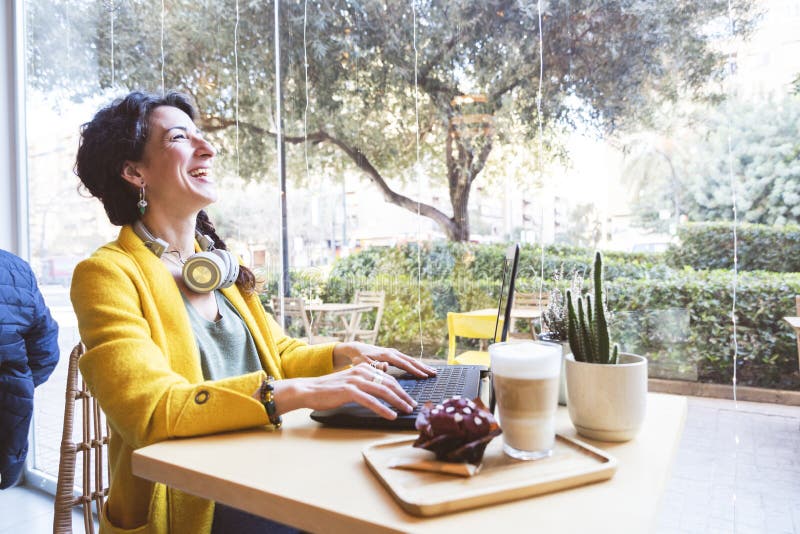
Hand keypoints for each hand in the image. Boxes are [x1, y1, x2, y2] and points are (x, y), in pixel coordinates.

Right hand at [273, 363, 416, 419]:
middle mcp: (362, 371)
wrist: (309, 390)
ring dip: (398, 402)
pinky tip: (391, 415)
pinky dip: (383, 409)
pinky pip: (371, 401)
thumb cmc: (330, 390)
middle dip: (403, 395)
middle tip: (413, 406)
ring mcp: (356, 380)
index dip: (401, 389)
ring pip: (383, 391)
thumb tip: (382, 387)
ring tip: (407, 410)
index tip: (409, 399)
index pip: (388, 378)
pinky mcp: (349, 391)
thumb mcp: (351, 382)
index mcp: (364, 367)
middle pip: (389, 383)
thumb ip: (366, 382)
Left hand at [333, 341, 436, 377]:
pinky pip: (407, 360)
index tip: (424, 376)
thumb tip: (386, 367)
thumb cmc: (358, 358)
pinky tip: (422, 369)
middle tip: (435, 374)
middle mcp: (392, 352)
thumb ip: (374, 366)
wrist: (356, 349)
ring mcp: (394, 353)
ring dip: (422, 365)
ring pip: (410, 359)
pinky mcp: (393, 355)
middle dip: (423, 367)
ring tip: (432, 372)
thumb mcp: (363, 363)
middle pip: (411, 360)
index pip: (404, 363)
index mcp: (387, 355)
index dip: (415, 370)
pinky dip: (416, 364)